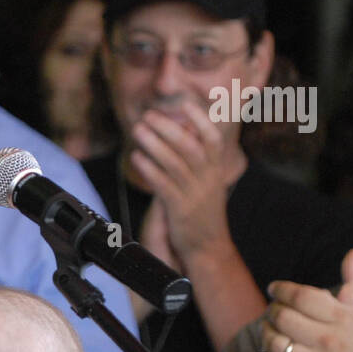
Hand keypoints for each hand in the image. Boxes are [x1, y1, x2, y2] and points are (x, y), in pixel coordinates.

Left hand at [129, 103, 234, 259]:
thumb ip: (198, 158)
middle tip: (148, 115)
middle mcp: (207, 179)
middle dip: (168, 127)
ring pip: (175, 163)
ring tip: (138, 130)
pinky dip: (150, 169)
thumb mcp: (207, 182)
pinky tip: (137, 157)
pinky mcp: (179, 210)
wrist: (208, 247)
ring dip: (154, 143)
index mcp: (215, 170)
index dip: (201, 120)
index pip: (213, 140)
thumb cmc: (203, 211)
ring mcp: (193, 195)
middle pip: (190, 146)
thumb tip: (184, 129)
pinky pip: (163, 185)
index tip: (186, 104)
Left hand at [263, 249, 352, 351]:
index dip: (281, 289)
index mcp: (343, 320)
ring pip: (274, 342)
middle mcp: (328, 341)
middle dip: (272, 309)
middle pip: (282, 317)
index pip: (300, 296)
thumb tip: (352, 253)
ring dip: (266, 332)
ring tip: (269, 329)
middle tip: (272, 309)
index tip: (274, 288)